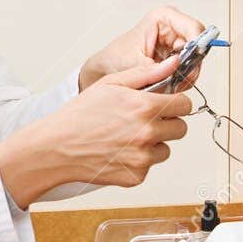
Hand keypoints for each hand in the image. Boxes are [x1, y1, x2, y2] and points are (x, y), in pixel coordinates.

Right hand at [0, 55, 193, 208]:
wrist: (56, 147)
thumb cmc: (80, 115)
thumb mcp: (111, 84)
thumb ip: (147, 74)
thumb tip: (174, 65)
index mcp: (145, 107)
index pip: (185, 105)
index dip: (176, 103)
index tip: (167, 104)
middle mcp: (148, 133)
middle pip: (181, 129)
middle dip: (167, 123)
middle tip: (143, 121)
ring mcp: (143, 158)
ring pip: (166, 149)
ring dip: (154, 144)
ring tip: (126, 137)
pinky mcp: (136, 176)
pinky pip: (149, 166)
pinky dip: (138, 160)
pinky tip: (118, 151)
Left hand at [79, 6, 205, 90]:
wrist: (106, 68)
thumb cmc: (116, 58)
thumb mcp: (137, 63)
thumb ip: (160, 68)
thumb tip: (180, 70)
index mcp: (163, 18)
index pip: (194, 28)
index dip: (198, 45)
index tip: (192, 62)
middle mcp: (173, 27)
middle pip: (198, 45)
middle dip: (191, 64)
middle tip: (181, 79)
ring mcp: (177, 41)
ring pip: (196, 59)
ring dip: (187, 74)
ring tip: (172, 84)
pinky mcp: (177, 56)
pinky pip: (189, 67)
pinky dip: (183, 78)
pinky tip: (171, 84)